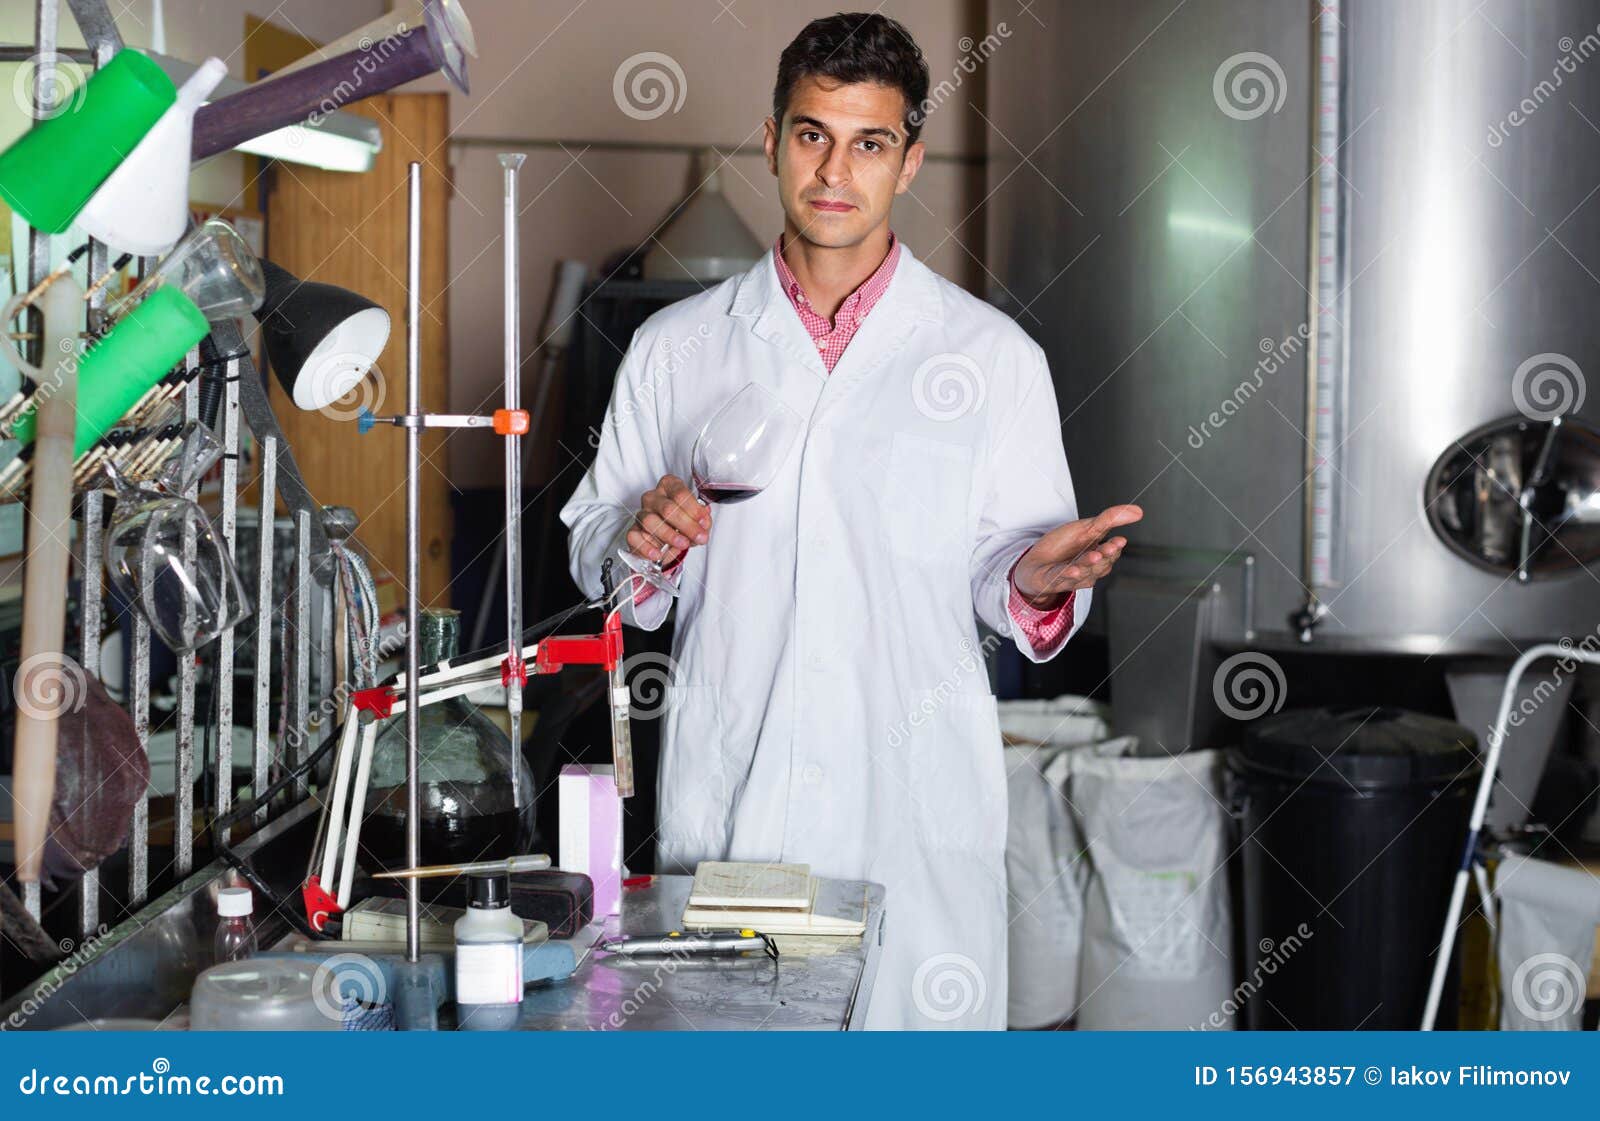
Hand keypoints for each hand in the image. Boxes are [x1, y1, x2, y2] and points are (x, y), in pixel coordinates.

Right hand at [627, 474, 710, 565]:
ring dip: (669, 535)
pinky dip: (646, 547)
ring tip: (683, 544)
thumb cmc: (682, 524)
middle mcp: (653, 497)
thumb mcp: (697, 520)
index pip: (680, 493)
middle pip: (667, 508)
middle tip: (699, 537)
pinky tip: (658, 554)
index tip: (703, 523)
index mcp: (669, 487)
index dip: (694, 509)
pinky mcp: (633, 531)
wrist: (667, 541)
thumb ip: (702, 520)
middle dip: (686, 525)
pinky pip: (634, 537)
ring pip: (650, 521)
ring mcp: (641, 513)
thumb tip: (703, 525)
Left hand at [1012, 504, 1142, 608]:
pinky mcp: (1051, 579)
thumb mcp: (1087, 528)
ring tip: (1094, 555)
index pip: (1110, 554)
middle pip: (1099, 564)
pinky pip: (1060, 578)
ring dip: (1088, 564)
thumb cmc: (1064, 547)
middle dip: (1105, 556)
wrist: (1036, 564)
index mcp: (1097, 558)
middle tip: (1110, 547)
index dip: (1115, 547)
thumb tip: (1138, 511)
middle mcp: (1087, 570)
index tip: (1120, 540)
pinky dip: (1067, 575)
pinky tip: (1073, 570)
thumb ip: (1110, 520)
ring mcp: (1070, 577)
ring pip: (1082, 572)